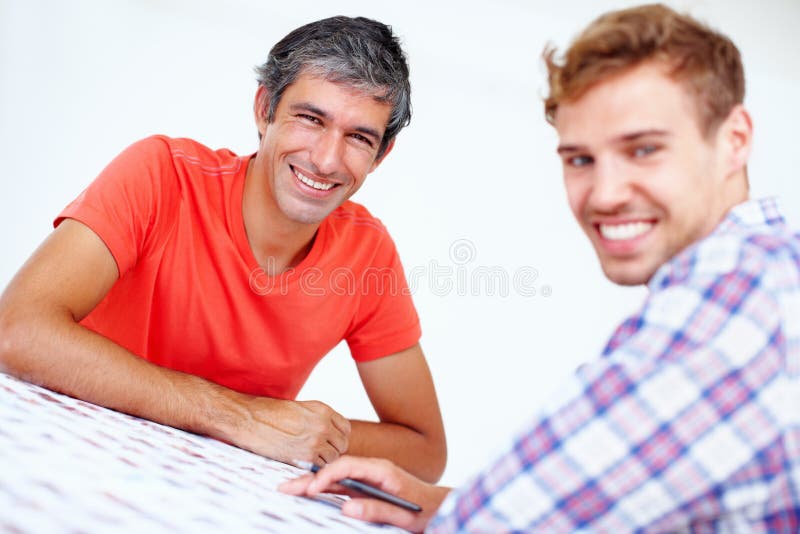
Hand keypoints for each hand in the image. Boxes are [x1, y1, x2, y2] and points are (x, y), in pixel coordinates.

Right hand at [237, 398, 350, 464]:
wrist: (249, 419)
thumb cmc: (268, 413)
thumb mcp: (300, 409)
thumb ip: (317, 420)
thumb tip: (328, 434)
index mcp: (323, 410)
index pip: (345, 428)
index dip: (338, 437)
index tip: (329, 442)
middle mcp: (323, 424)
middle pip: (342, 444)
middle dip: (333, 450)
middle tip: (318, 453)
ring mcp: (316, 441)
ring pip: (333, 458)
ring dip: (324, 460)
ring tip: (308, 458)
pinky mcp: (305, 456)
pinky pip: (321, 467)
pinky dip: (314, 468)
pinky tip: (301, 462)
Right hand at [279, 456, 450, 532]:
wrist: (441, 507)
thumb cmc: (426, 511)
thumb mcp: (404, 515)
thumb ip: (377, 510)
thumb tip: (346, 507)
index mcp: (383, 470)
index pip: (347, 466)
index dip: (327, 476)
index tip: (311, 489)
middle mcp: (373, 470)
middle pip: (336, 470)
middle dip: (310, 478)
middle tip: (285, 487)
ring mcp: (368, 478)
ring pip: (335, 478)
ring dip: (313, 483)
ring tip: (288, 489)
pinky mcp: (366, 487)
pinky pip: (341, 486)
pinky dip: (324, 489)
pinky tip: (308, 492)